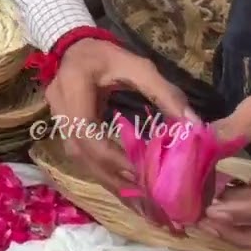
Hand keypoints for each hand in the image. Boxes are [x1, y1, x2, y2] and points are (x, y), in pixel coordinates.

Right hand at [46, 38, 193, 190]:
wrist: (73, 45)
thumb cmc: (107, 54)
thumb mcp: (138, 66)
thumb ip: (164, 93)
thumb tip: (193, 126)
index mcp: (74, 88)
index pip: (87, 132)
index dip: (113, 156)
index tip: (143, 173)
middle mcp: (59, 109)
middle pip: (82, 154)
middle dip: (115, 180)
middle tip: (148, 202)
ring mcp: (57, 121)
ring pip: (81, 161)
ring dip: (110, 183)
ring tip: (141, 205)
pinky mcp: (63, 130)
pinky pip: (82, 158)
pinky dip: (105, 175)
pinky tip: (125, 189)